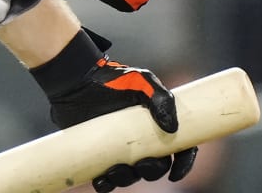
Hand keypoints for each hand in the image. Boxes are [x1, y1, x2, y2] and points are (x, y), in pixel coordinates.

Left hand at [32, 30, 196, 192]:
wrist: (76, 83)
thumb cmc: (112, 79)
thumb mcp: (141, 81)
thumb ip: (161, 98)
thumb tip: (172, 128)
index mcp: (158, 124)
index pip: (181, 147)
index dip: (184, 163)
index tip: (175, 174)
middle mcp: (142, 140)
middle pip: (157, 166)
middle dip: (152, 171)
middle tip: (141, 165)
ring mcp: (121, 150)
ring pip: (132, 176)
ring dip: (127, 179)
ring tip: (114, 171)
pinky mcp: (100, 156)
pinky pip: (107, 180)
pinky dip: (106, 185)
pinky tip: (101, 181)